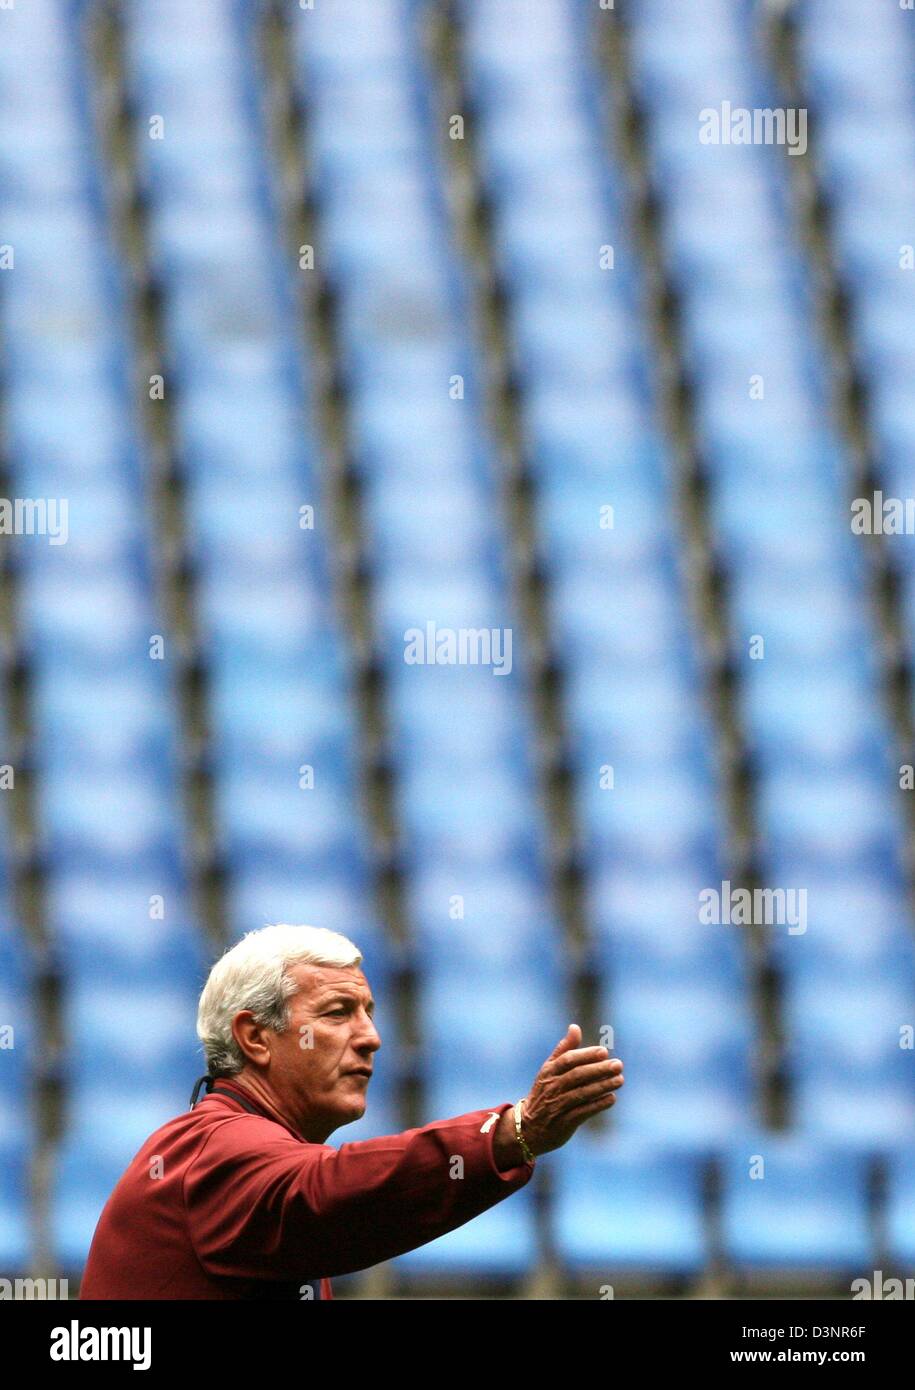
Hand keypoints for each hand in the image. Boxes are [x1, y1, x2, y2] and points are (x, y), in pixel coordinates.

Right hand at [518, 1024, 623, 1157]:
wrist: (529, 1127)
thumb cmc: (545, 1093)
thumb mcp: (549, 1070)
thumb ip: (564, 1049)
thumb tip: (575, 1027)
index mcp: (548, 1072)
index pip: (568, 1060)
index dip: (586, 1055)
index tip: (604, 1052)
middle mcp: (552, 1087)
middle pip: (577, 1076)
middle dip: (599, 1070)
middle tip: (618, 1065)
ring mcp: (557, 1106)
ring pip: (582, 1094)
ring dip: (602, 1086)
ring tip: (620, 1080)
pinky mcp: (564, 1123)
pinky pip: (583, 1112)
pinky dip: (597, 1105)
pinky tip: (612, 1098)